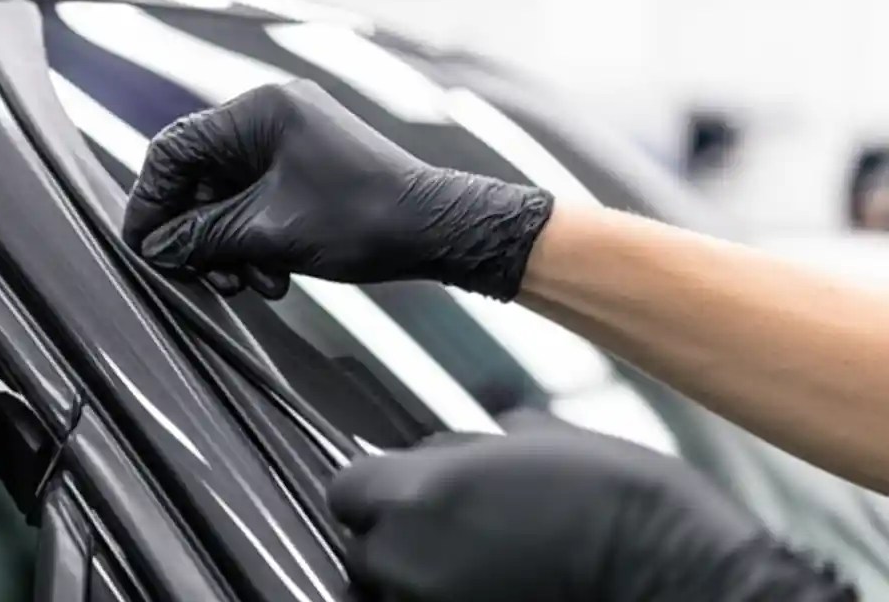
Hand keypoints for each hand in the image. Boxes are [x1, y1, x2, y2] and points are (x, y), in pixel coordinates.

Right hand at [122, 80, 553, 299]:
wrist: (436, 229)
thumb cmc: (364, 219)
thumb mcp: (269, 233)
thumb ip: (202, 237)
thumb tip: (154, 247)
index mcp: (259, 113)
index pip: (174, 149)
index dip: (152, 202)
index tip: (143, 247)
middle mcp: (271, 117)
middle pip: (200, 176)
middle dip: (197, 234)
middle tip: (198, 276)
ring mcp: (291, 140)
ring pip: (228, 196)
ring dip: (227, 245)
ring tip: (245, 283)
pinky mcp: (305, 167)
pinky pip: (257, 200)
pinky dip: (254, 239)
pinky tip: (271, 274)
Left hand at [328, 412, 855, 601]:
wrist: (680, 578)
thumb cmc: (621, 505)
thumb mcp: (543, 440)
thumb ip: (477, 441)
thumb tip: (457, 443)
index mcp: (417, 494)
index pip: (345, 488)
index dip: (377, 487)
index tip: (407, 489)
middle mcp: (406, 560)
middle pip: (365, 546)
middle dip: (399, 536)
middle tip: (456, 530)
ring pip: (392, 592)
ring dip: (420, 578)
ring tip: (480, 567)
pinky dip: (449, 601)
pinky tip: (497, 590)